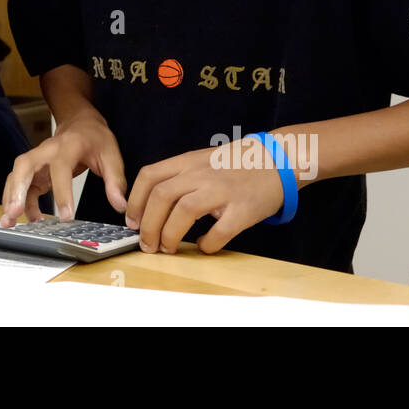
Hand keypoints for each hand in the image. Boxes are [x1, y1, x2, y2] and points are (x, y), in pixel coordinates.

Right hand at [0, 111, 126, 225]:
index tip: (66, 216)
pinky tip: (27, 219)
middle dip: (16, 190)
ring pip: (15, 175)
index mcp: (68, 145)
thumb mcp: (111, 155)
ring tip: (8, 220)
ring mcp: (37, 160)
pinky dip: (19, 202)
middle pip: (24, 166)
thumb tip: (119, 205)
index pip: (60, 168)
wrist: (81, 123)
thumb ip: (115, 181)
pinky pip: (20, 186)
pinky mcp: (34, 171)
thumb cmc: (95, 138)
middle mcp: (46, 151)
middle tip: (14, 213)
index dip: (62, 192)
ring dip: (10, 198)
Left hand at [124, 136, 285, 254]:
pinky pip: (219, 232)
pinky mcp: (242, 209)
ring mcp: (222, 190)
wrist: (276, 159)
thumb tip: (150, 207)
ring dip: (169, 235)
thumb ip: (178, 177)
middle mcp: (201, 173)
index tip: (131, 222)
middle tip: (147, 244)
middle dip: (148, 225)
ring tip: (167, 248)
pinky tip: (203, 246)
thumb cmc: (235, 165)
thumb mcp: (201, 161)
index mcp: (188, 162)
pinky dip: (206, 244)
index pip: (149, 176)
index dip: (135, 201)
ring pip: (184, 212)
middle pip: (161, 196)